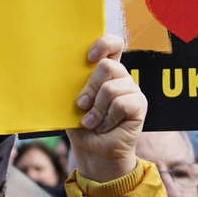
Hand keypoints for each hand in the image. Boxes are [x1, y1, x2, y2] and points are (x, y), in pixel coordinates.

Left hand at [67, 35, 143, 183]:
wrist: (94, 152)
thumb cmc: (83, 126)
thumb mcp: (72, 104)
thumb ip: (73, 86)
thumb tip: (58, 71)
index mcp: (105, 72)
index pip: (113, 45)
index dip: (104, 43)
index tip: (89, 56)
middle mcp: (121, 78)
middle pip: (108, 66)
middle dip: (90, 89)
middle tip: (83, 106)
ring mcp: (132, 90)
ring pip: (111, 88)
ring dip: (97, 110)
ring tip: (93, 122)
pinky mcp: (139, 105)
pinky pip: (121, 103)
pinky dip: (108, 118)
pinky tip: (106, 126)